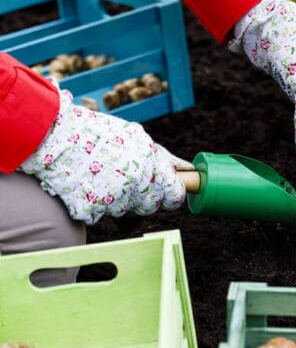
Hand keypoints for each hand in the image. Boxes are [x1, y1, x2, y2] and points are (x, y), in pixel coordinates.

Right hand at [19, 86, 185, 224]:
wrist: (53, 134)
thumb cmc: (98, 133)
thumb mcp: (137, 137)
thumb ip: (165, 158)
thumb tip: (190, 170)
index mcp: (150, 162)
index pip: (174, 193)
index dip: (172, 193)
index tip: (167, 191)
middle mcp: (135, 181)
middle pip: (152, 205)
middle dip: (145, 196)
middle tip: (129, 180)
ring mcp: (112, 197)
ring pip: (126, 210)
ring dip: (119, 199)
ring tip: (104, 176)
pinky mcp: (91, 208)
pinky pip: (101, 214)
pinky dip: (95, 204)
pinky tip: (88, 184)